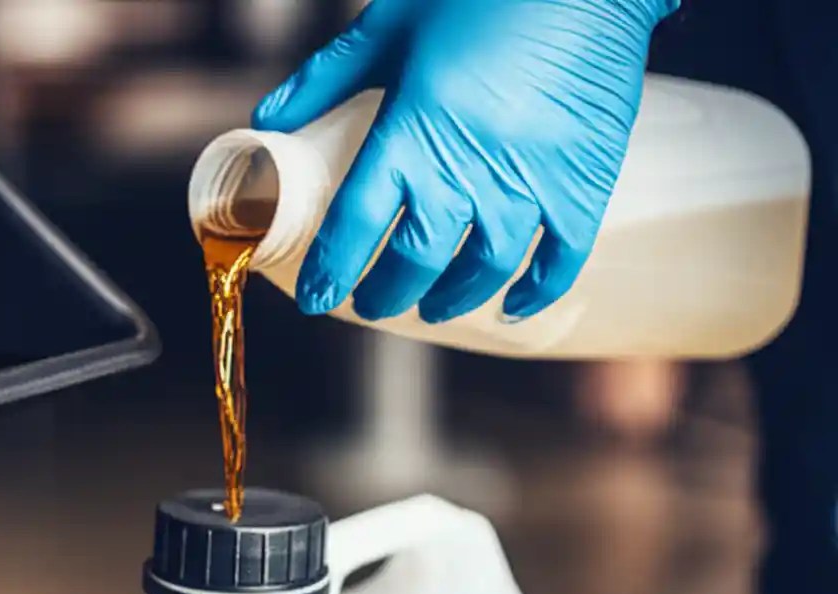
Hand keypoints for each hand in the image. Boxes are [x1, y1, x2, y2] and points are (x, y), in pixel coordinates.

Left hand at [253, 0, 678, 322]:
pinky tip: (511, 308)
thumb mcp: (388, 27)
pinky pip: (562, 259)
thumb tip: (266, 120)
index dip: (332, 269)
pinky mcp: (584, 183)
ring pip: (485, 268)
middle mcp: (468, 168)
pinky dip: (537, 292)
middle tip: (373, 305)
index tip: (319, 298)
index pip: (356, 223)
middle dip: (388, 293)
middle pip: (418, 259)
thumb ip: (325, 79)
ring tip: (433, 308)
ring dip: (452, 299)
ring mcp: (531, 181)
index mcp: (412, 131)